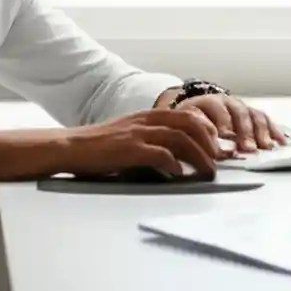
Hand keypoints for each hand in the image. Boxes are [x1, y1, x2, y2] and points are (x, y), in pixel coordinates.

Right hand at [61, 109, 226, 178]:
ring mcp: (138, 133)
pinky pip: (161, 154)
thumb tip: (177, 158)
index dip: (209, 131)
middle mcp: (146, 120)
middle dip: (210, 142)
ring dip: (200, 156)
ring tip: (208, 171)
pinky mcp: (130, 149)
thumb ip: (151, 140)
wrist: (70, 147)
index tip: (220, 148)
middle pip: (191, 123)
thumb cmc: (98, 146)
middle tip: (219, 160)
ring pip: (181, 138)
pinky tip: (180, 174)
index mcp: (148, 115)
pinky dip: (175, 164)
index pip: (188, 115)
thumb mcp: (128, 135)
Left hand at [166, 93, 286, 151]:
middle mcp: (224, 102)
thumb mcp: (183, 128)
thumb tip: (198, 156)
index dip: (219, 123)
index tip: (223, 139)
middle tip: (247, 148)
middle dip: (243, 131)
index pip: (212, 110)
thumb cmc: (189, 125)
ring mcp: (239, 107)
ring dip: (260, 132)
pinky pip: (265, 119)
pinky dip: (273, 130)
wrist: (195, 112)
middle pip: (236, 113)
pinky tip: (280, 141)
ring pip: (252, 115)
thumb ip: (190, 138)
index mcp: (203, 103)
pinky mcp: (251, 114)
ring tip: (265, 147)